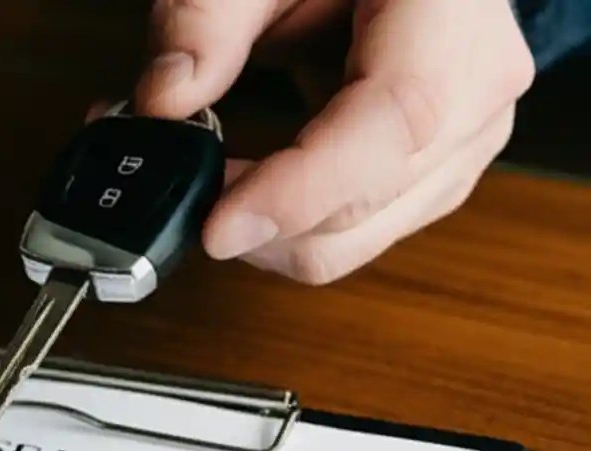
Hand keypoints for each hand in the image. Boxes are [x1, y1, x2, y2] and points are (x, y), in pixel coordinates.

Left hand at [133, 0, 536, 284]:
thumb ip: (205, 18)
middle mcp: (478, 84)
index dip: (304, 188)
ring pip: (361, 237)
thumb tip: (164, 100)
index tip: (219, 227)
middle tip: (179, 191)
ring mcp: (468, 138)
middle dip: (262, 221)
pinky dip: (290, 228)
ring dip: (271, 233)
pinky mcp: (441, 174)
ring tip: (208, 178)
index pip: (395, 119)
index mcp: (451, 8)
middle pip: (373, 200)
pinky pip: (360, 231)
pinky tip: (245, 187)